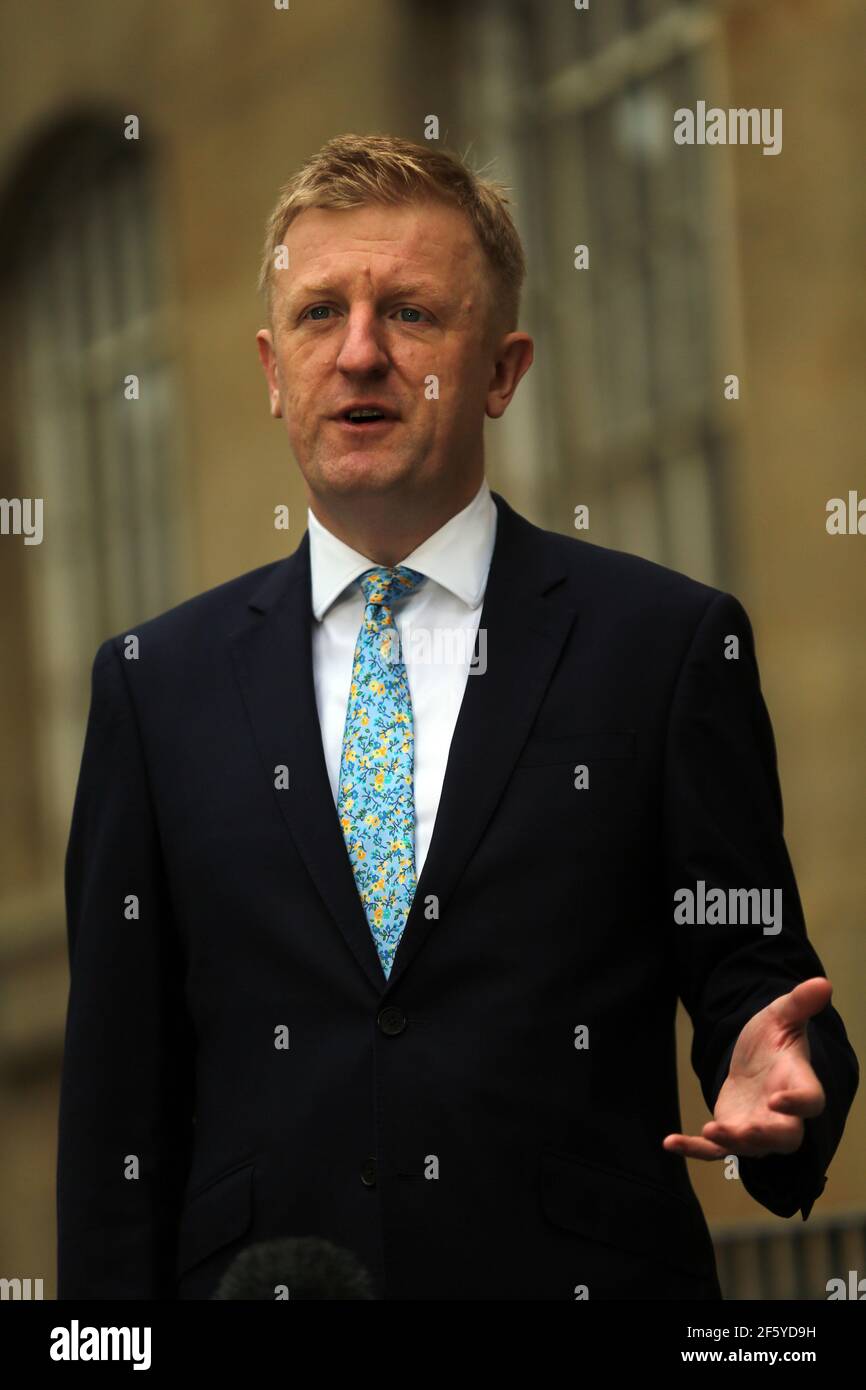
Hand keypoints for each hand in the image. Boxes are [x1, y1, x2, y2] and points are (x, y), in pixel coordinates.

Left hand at [662, 977, 829, 1159]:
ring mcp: (756, 1126)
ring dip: (732, 1143)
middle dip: (766, 1137)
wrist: (756, 1057)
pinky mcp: (731, 1130)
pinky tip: (669, 1142)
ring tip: (708, 1132)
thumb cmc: (775, 1038)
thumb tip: (823, 983)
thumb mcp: (782, 1015)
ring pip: (751, 1147)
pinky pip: (715, 1150)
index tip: (779, 1100)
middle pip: (785, 1138)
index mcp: (799, 1082)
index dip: (798, 1103)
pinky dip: (694, 1150)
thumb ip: (800, 1003)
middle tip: (747, 1129)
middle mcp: (782, 1114)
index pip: (809, 1100)